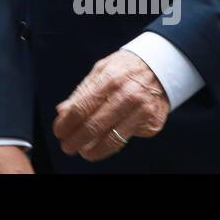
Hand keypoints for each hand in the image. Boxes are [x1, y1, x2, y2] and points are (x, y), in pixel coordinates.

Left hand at [53, 49, 169, 161]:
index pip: (82, 107)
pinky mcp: (153, 123)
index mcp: (110, 79)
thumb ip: (82, 92)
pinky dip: (114, 142)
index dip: (67, 123)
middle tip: (67, 147)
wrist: (161, 67)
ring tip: (83, 152)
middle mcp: (128, 95)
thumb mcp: (101, 71)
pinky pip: (128, 138)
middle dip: (76, 140)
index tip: (58, 132)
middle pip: (95, 126)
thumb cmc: (124, 69)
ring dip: (94, 150)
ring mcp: (142, 111)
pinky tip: (105, 141)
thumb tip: (62, 111)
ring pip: (113, 140)